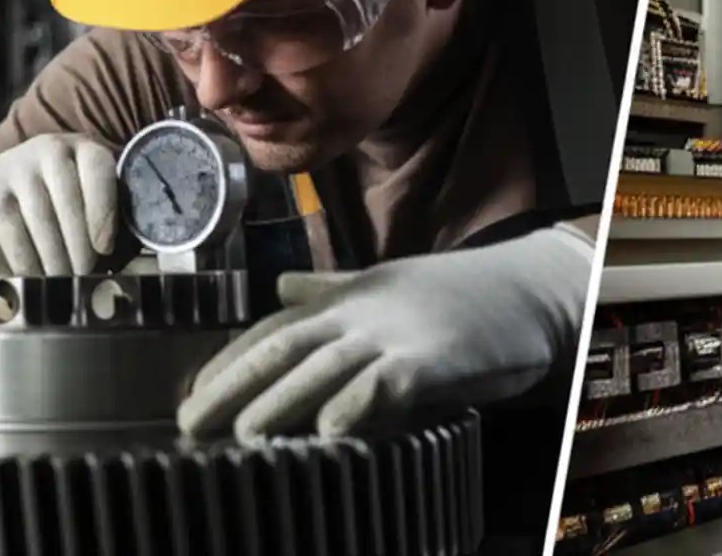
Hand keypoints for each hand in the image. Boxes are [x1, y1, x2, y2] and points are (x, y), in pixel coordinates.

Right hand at [0, 133, 118, 275]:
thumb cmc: (56, 203)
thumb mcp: (85, 200)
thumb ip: (103, 220)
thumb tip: (121, 261)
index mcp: (85, 148)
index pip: (98, 169)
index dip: (103, 211)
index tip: (104, 249)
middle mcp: (50, 148)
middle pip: (69, 201)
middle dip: (78, 247)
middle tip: (84, 277)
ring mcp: (16, 164)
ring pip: (40, 217)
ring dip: (53, 256)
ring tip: (63, 281)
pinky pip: (10, 227)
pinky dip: (24, 256)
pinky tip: (33, 276)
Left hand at [177, 225, 591, 442]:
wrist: (530, 288)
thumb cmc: (459, 295)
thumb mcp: (387, 284)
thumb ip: (331, 290)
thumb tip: (280, 285)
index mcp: (347, 297)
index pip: (273, 329)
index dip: (227, 363)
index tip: (190, 396)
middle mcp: (362, 311)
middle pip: (285, 349)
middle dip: (234, 386)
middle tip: (191, 424)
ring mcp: (397, 332)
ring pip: (326, 367)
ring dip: (281, 400)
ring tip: (244, 436)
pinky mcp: (434, 359)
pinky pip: (387, 384)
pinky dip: (356, 405)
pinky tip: (329, 431)